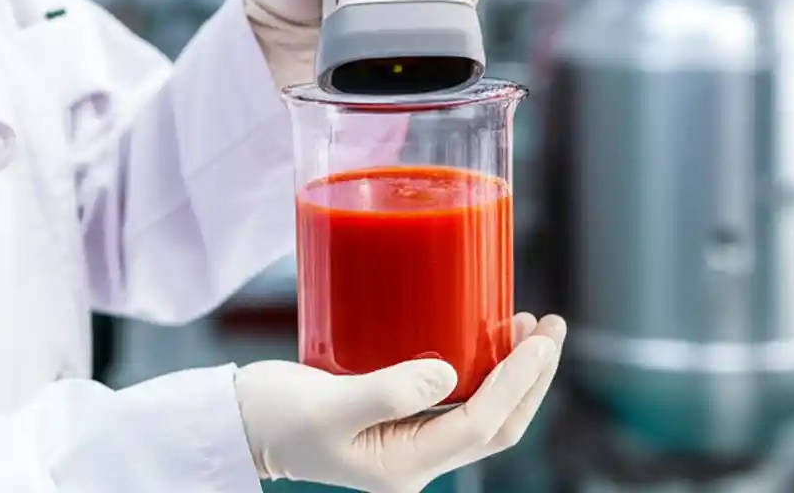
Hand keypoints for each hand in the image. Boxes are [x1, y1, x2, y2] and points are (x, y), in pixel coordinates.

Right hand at [235, 314, 564, 492]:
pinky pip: (459, 399)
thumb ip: (389, 391)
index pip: (480, 425)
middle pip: (497, 425)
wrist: (243, 422)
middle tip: (550, 327)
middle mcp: (417, 460)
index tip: (539, 340)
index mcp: (404, 466)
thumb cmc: (276, 415)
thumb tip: (449, 372)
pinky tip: (486, 337)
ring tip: (529, 327)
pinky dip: (484, 369)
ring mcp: (411, 441)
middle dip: (532, 378)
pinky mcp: (401, 417)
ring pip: (485, 412)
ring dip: (515, 373)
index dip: (518, 382)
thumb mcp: (329, 403)